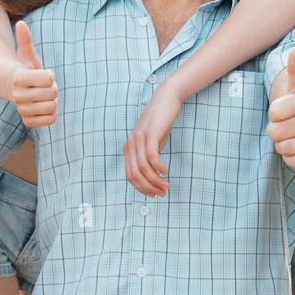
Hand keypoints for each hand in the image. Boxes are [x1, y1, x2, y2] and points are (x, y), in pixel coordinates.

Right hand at [11, 20, 56, 127]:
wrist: (13, 89)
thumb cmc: (23, 68)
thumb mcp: (26, 54)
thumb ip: (25, 40)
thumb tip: (21, 23)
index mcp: (18, 78)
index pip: (49, 78)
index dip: (49, 75)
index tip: (41, 74)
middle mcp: (17, 95)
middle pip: (53, 93)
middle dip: (52, 88)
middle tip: (44, 86)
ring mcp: (22, 110)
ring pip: (52, 107)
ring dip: (52, 101)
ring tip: (43, 96)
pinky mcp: (28, 121)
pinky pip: (50, 120)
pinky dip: (51, 114)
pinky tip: (44, 107)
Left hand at [124, 80, 179, 196]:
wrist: (165, 99)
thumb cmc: (160, 123)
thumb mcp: (152, 142)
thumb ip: (148, 157)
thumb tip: (153, 177)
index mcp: (129, 149)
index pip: (130, 176)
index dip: (142, 188)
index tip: (154, 194)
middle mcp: (131, 145)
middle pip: (135, 175)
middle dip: (149, 188)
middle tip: (162, 193)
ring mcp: (139, 139)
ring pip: (144, 168)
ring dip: (156, 181)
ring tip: (166, 186)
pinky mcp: (150, 134)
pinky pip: (151, 156)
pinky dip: (158, 167)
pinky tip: (166, 171)